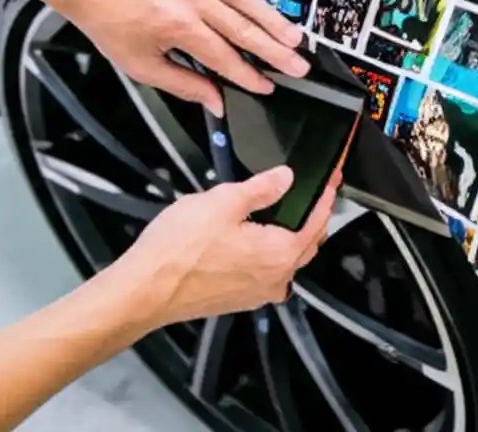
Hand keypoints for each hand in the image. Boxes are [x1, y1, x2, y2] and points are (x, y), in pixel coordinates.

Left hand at [54, 0, 310, 115]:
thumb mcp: (142, 65)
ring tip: (293, 35)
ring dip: (272, 17)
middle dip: (274, 51)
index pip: (225, 57)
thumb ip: (184, 84)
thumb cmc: (111, 22)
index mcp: (179, 25)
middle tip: (298, 65)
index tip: (267, 86)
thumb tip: (216, 102)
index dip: (249, 75)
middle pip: (244, 29)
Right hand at [116, 166, 337, 327]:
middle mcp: (276, 280)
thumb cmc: (179, 249)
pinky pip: (266, 272)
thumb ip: (261, 189)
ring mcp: (258, 294)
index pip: (317, 221)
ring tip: (285, 212)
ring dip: (291, 237)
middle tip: (313, 192)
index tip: (332, 180)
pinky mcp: (239, 299)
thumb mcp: (222, 202)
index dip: (326, 196)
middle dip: (313, 216)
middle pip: (307, 243)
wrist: (145, 290)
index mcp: (280, 254)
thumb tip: (286, 177)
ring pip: (287, 260)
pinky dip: (270, 253)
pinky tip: (254, 238)